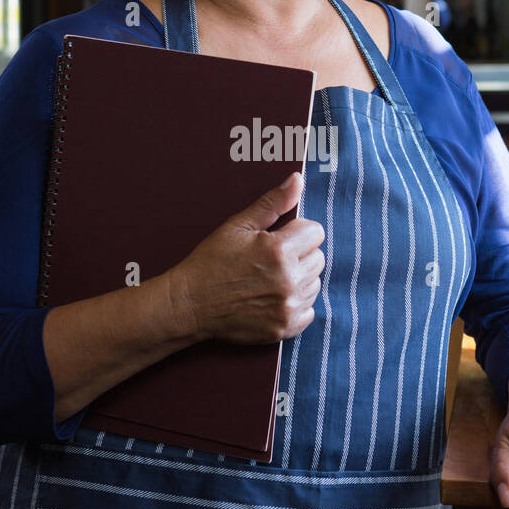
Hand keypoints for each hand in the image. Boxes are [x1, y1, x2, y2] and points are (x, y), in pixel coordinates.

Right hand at [168, 171, 324, 345]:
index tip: (278, 238)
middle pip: (318, 258)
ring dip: (299, 279)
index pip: (316, 232)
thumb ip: (273, 203)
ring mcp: (287, 307)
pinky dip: (296, 305)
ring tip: (270, 279)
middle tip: (270, 260)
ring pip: (314, 284)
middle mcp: (288, 280)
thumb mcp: (238, 226)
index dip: (297, 232)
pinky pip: (309, 311)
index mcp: (278, 251)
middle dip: (299, 255)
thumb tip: (298, 180)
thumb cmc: (211, 261)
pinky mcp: (285, 328)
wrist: (190, 304)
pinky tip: (273, 298)